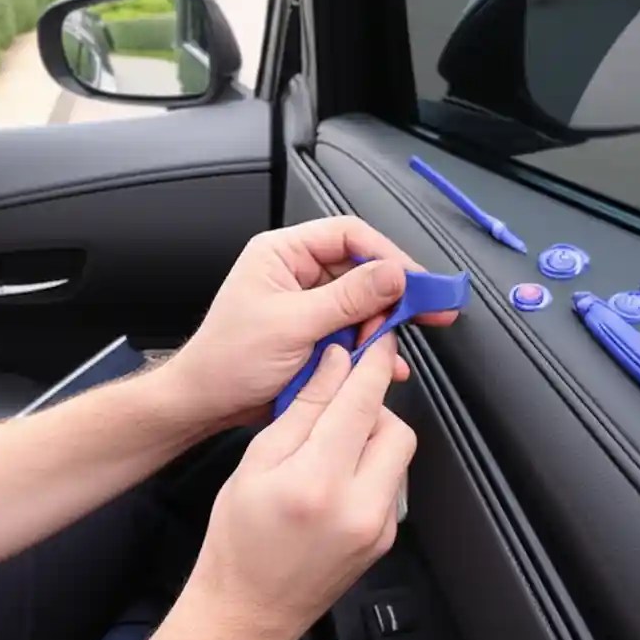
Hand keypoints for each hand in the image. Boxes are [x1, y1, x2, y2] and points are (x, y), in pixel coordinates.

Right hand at [164, 334, 414, 639]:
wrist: (247, 610)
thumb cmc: (237, 539)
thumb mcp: (255, 463)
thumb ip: (300, 410)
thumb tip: (333, 365)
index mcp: (316, 481)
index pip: (361, 403)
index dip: (372, 364)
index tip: (376, 340)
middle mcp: (357, 506)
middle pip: (395, 427)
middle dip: (372, 406)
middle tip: (338, 406)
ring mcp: (377, 527)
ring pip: (398, 454)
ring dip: (373, 436)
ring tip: (331, 444)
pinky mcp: (384, 539)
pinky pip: (391, 483)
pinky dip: (371, 467)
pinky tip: (336, 476)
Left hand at [166, 217, 456, 428]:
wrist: (206, 404)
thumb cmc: (230, 360)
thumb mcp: (293, 325)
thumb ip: (348, 298)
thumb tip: (394, 274)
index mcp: (283, 253)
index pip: (349, 236)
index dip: (388, 255)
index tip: (417, 281)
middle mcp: (297, 272)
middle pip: (362, 268)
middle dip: (395, 293)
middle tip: (432, 310)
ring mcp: (307, 303)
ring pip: (363, 303)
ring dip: (383, 326)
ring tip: (394, 348)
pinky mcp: (315, 333)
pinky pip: (354, 330)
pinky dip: (372, 347)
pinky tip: (387, 365)